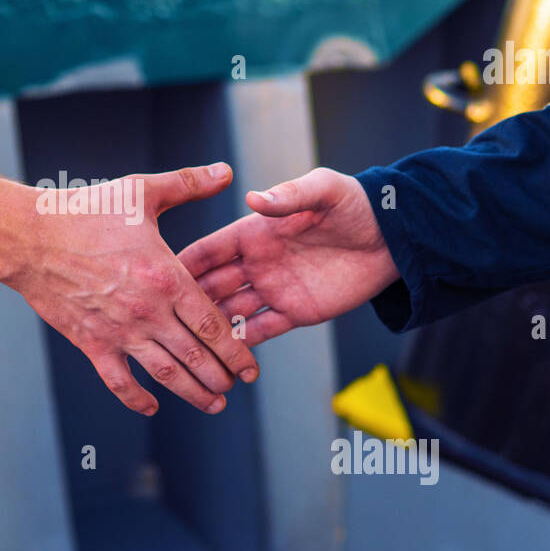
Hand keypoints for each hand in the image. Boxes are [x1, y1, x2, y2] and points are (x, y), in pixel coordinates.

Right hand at [6, 163, 259, 415]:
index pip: (213, 325)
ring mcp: (119, 331)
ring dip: (192, 394)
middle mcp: (148, 311)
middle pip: (196, 356)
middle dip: (221, 378)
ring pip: (166, 374)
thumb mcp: (141, 192)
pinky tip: (151, 406)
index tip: (250, 368)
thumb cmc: (86, 211)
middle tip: (234, 388)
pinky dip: (136, 399)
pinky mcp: (91, 343)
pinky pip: (119, 380)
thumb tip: (225, 170)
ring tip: (212, 404)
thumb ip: (189, 184)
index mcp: (166, 277)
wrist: (30, 238)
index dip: (236, 350)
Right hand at [178, 168, 399, 345]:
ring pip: (231, 314)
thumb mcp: (324, 190)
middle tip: (162, 325)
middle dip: (188, 305)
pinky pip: (262, 331)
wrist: (393, 236)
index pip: (209, 251)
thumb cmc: (355, 204)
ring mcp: (273, 289)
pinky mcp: (294, 312)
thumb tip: (254, 199)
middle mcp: (256, 263)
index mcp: (254, 232)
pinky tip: (222, 361)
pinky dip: (243, 346)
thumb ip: (289, 195)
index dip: (184, 265)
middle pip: (212, 287)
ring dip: (210, 331)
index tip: (156, 280)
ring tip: (187, 349)